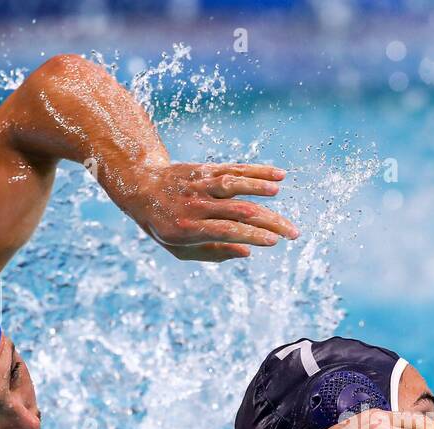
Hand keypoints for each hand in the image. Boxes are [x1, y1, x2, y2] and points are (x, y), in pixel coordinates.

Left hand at [129, 162, 299, 261]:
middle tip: (293, 233)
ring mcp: (200, 185)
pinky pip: (234, 169)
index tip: (273, 241)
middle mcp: (195, 205)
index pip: (225, 231)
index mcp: (187, 228)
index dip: (251, 236)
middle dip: (268, 222)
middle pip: (237, 211)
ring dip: (258, 187)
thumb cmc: (163, 225)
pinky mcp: (206, 170)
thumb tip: (247, 251)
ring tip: (278, 192)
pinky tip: (278, 176)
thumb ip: (213, 253)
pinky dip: (257, 172)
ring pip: (233, 185)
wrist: (140, 186)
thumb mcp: (179, 249)